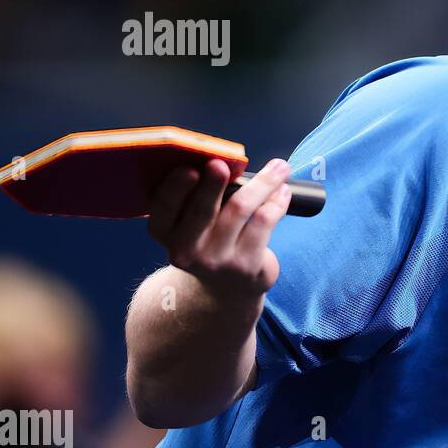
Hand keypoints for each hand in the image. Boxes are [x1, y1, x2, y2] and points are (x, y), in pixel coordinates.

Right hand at [147, 157, 292, 301]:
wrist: (227, 289)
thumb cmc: (211, 241)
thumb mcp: (193, 224)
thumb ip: (199, 196)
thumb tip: (225, 159)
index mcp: (166, 232)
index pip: (163, 208)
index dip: (176, 188)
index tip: (190, 168)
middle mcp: (185, 249)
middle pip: (202, 208)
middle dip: (214, 182)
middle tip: (225, 161)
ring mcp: (216, 260)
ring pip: (240, 209)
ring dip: (263, 183)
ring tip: (279, 167)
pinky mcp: (245, 265)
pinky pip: (264, 222)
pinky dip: (276, 202)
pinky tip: (283, 191)